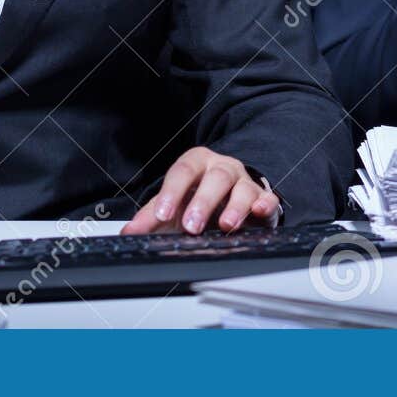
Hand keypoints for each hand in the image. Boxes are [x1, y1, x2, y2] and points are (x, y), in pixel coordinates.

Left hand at [121, 147, 280, 234]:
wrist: (228, 198)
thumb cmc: (197, 198)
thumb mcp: (173, 205)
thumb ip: (152, 217)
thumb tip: (129, 232)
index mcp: (196, 164)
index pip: (183, 171)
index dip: (172, 192)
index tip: (163, 214)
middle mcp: (221, 168)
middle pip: (215, 178)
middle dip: (204, 201)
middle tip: (192, 226)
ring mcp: (244, 182)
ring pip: (242, 188)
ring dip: (235, 207)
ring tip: (226, 225)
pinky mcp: (262, 198)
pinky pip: (267, 198)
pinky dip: (265, 204)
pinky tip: (259, 211)